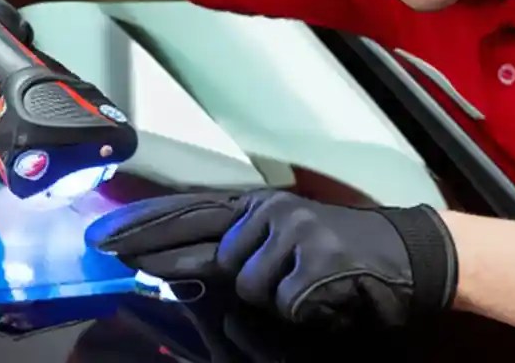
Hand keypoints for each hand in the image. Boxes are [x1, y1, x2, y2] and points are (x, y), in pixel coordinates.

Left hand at [85, 189, 458, 331]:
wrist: (409, 257)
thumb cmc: (342, 257)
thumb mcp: (283, 243)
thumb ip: (234, 251)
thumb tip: (178, 265)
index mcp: (261, 205)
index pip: (191, 211)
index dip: (145, 223)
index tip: (104, 236)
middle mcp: (272, 210)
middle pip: (203, 239)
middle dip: (156, 250)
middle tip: (115, 255)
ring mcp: (294, 230)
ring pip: (245, 283)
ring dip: (270, 296)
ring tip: (306, 284)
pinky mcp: (315, 258)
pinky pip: (283, 301)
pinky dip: (302, 309)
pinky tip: (326, 294)